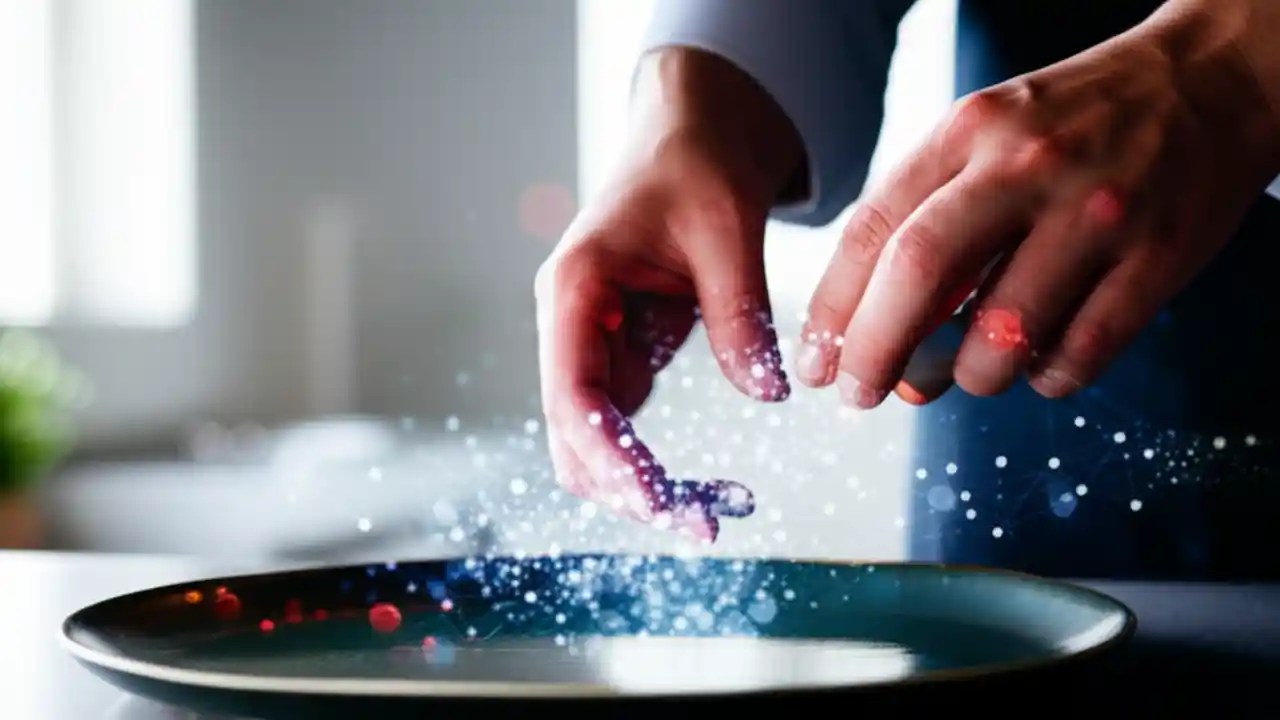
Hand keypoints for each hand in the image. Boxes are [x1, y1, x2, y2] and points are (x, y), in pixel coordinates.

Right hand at [535, 49, 804, 540]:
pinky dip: (660, 466)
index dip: (607, 455)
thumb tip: (768, 392)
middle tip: (704, 523)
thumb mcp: (726, 231)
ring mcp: (590, 346)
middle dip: (626, 486)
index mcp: (575, 290)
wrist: (691, 137)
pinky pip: (629, 430)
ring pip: (597, 443)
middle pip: (573, 434)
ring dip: (644, 484)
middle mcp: (570, 326)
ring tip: (716, 513)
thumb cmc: (697, 167)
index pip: (571, 392)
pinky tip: (714, 487)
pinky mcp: (621, 357)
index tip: (656, 502)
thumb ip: (739, 313)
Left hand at [794, 0, 1279, 407]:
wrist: (1211, 80)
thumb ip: (929, 221)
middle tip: (858, 394)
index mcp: (970, 132)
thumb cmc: (1078, 124)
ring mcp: (1097, 211)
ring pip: (1001, 334)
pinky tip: (1040, 361)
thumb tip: (883, 340)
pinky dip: (1045, 380)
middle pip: (919, 273)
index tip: (815, 363)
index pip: (874, 228)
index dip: (833, 308)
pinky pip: (1078, 355)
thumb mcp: (987, 137)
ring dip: (972, 376)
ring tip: (977, 368)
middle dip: (873, 351)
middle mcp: (1027, 166)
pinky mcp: (1159, 257)